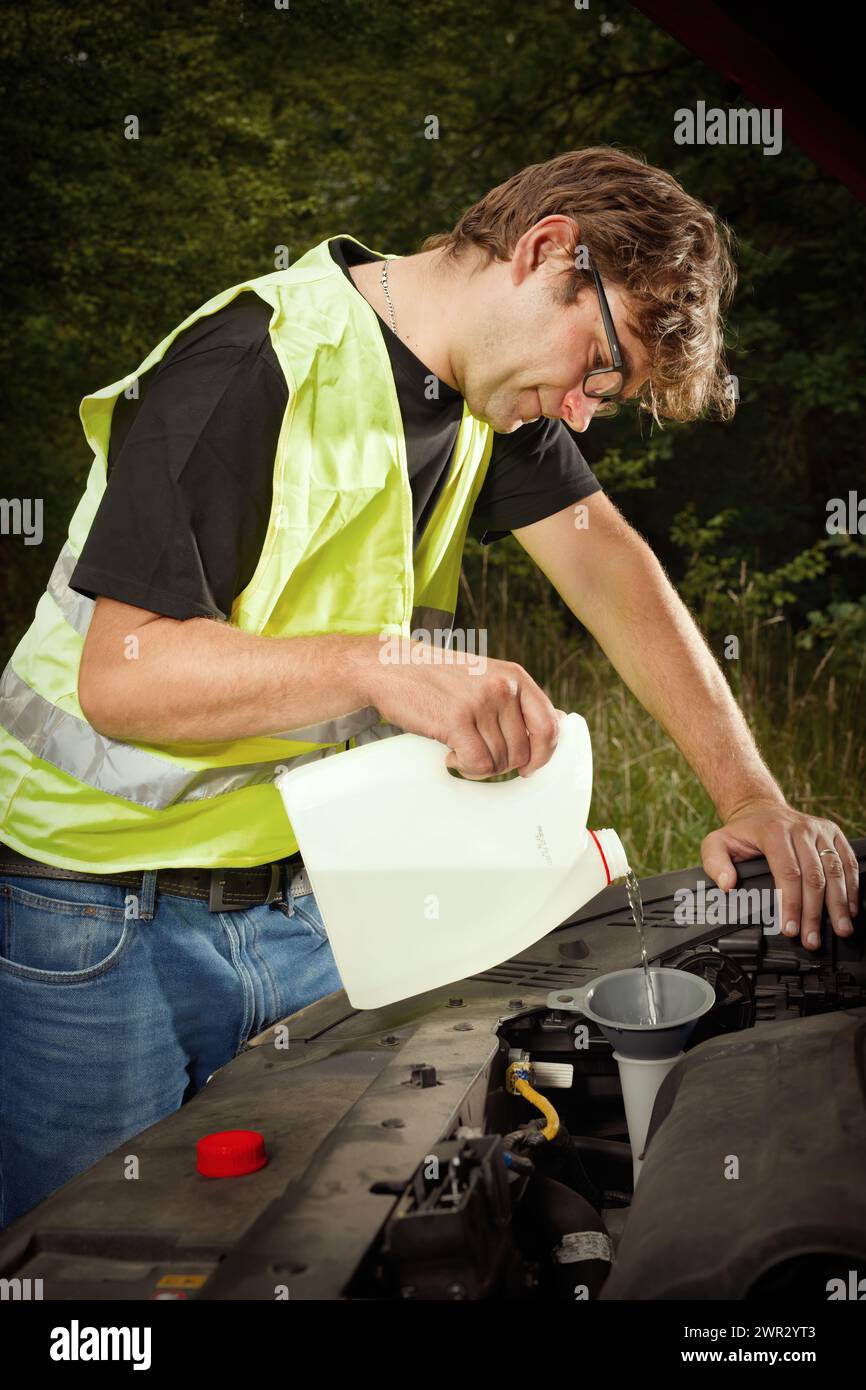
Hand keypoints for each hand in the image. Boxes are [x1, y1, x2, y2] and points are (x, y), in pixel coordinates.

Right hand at [363, 637, 561, 777]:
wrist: (390, 666)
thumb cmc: (438, 678)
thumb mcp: (486, 676)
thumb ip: (517, 699)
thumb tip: (558, 722)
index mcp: (515, 677)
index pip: (549, 725)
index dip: (544, 754)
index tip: (530, 767)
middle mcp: (502, 688)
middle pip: (523, 751)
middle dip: (503, 765)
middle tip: (480, 756)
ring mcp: (480, 702)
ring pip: (499, 761)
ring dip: (480, 766)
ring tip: (460, 750)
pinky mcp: (456, 720)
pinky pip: (478, 763)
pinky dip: (465, 767)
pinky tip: (450, 755)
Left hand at [701, 802, 859, 950]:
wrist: (761, 809)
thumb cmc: (742, 832)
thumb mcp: (717, 842)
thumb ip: (715, 863)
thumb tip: (728, 884)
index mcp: (774, 832)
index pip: (787, 873)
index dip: (791, 903)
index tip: (790, 929)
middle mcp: (801, 829)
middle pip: (814, 877)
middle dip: (814, 913)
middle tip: (812, 939)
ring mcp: (820, 831)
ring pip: (835, 871)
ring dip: (839, 904)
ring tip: (841, 930)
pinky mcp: (834, 834)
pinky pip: (848, 862)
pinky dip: (852, 887)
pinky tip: (851, 909)